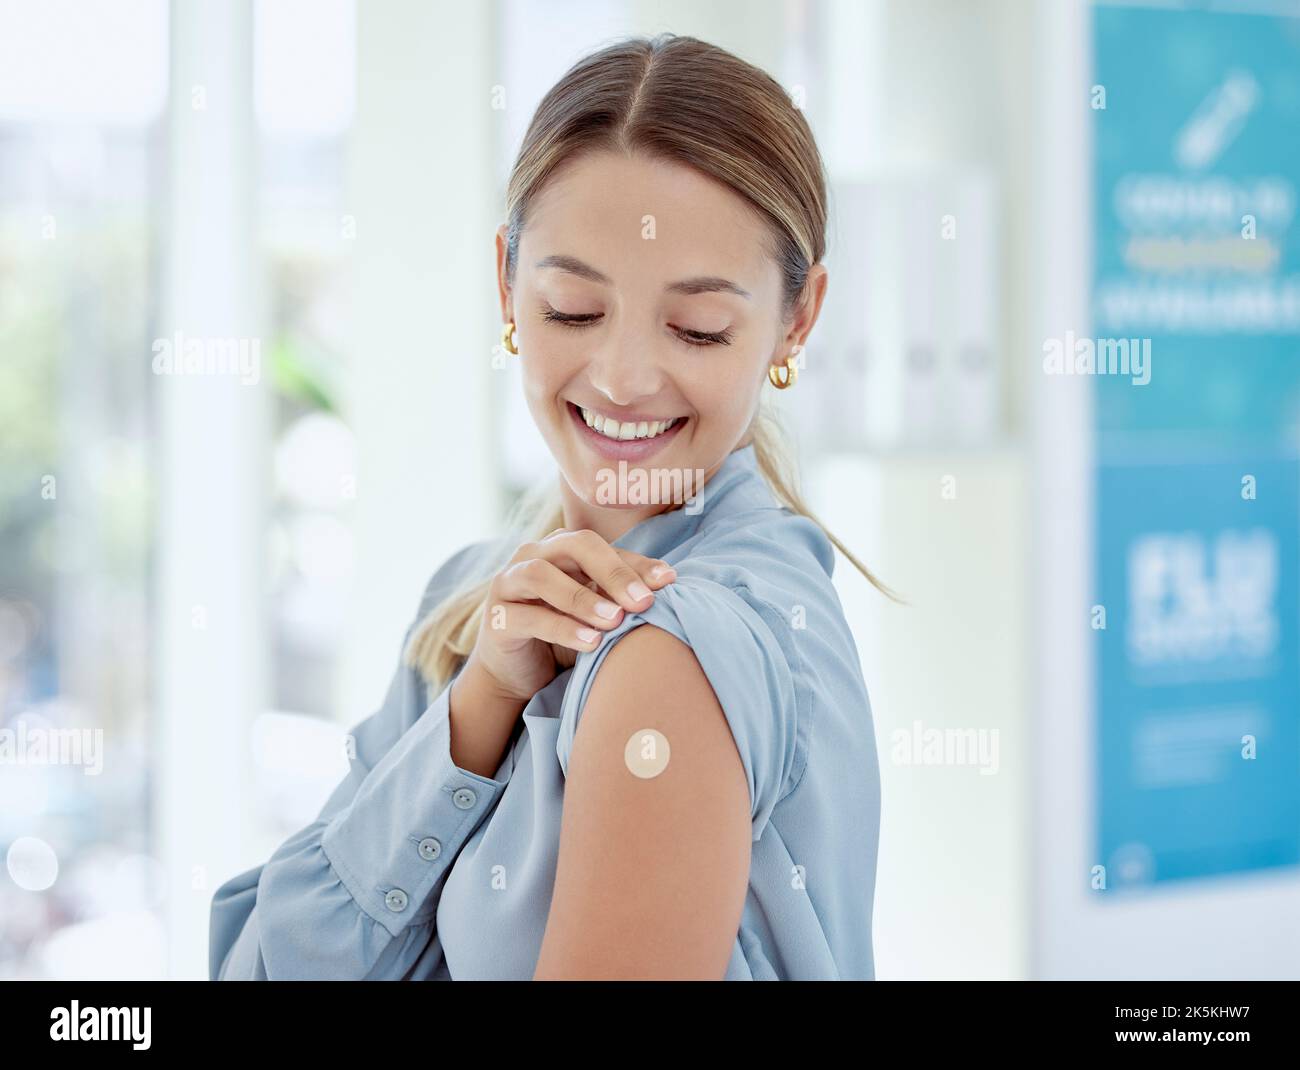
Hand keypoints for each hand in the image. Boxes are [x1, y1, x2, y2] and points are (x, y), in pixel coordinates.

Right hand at [464, 528, 676, 704]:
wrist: (517, 671)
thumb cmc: (564, 633)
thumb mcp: (596, 612)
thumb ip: (621, 595)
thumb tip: (668, 582)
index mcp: (562, 548)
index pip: (605, 547)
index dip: (637, 563)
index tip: (669, 581)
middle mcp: (533, 555)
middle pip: (574, 546)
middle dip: (613, 572)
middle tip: (643, 601)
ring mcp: (509, 582)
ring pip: (542, 575)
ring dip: (582, 598)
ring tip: (615, 621)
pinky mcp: (495, 617)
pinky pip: (528, 616)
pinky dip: (562, 628)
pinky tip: (590, 642)